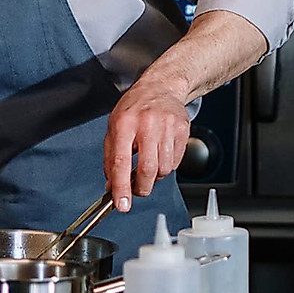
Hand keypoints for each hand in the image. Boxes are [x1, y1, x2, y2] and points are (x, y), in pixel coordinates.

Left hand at [104, 79, 190, 211]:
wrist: (161, 87)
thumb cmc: (135, 108)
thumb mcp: (114, 128)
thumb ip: (111, 159)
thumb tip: (111, 187)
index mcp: (124, 123)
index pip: (121, 162)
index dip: (121, 188)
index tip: (122, 205)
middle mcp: (147, 124)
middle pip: (147, 170)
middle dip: (141, 188)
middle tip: (137, 190)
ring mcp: (168, 126)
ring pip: (164, 169)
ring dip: (155, 176)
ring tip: (149, 163)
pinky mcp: (183, 129)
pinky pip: (176, 162)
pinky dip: (167, 166)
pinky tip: (161, 153)